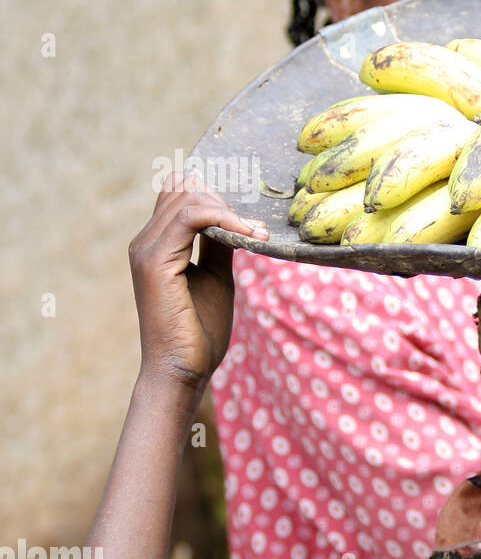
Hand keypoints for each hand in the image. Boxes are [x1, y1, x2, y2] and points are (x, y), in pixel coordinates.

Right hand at [128, 173, 267, 390]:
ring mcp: (146, 249)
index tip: (253, 218)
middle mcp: (145, 241)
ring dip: (230, 210)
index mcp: (157, 245)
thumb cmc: (198, 330)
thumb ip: (218, 245)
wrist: (182, 369)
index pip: (180, 195)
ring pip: (188, 199)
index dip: (217, 196)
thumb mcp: (216, 276)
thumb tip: (235, 221)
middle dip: (227, 201)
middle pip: (184, 189)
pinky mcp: (155, 262)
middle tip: (258, 227)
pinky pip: (190, 218)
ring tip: (258, 233)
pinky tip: (249, 234)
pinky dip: (224, 218)